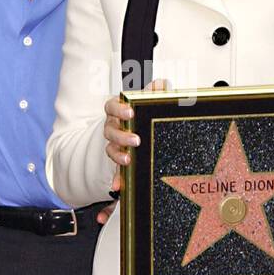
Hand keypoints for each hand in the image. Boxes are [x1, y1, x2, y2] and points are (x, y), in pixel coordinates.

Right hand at [98, 79, 167, 223]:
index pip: (111, 107)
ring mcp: (115, 147)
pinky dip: (114, 183)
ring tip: (129, 159)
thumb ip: (154, 94)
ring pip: (110, 151)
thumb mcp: (149, 105)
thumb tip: (162, 83)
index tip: (130, 113)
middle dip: (122, 136)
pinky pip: (113, 174)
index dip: (119, 110)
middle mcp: (113, 129)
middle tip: (136, 140)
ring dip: (118, 156)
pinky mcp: (120, 163)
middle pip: (110, 131)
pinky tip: (115, 190)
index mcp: (118, 113)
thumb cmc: (141, 119)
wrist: (140, 137)